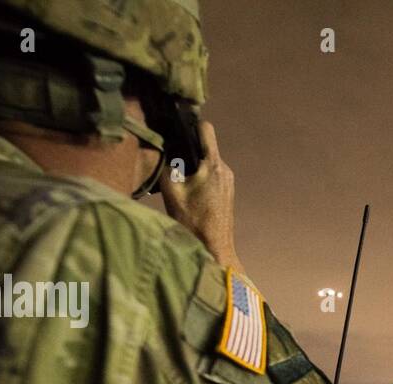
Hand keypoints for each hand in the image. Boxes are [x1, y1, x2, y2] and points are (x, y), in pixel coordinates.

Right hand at [159, 121, 242, 272]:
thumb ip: (167, 165)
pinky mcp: (228, 191)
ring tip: (177, 180)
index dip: (191, 124)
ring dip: (192, 166)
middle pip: (204, 147)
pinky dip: (198, 177)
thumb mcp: (170, 191)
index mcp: (213, 165)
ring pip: (206, 162)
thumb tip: (163, 149)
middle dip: (187, 150)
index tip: (177, 125)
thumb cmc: (193, 223)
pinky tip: (187, 192)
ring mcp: (229, 181)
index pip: (205, 129)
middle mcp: (225, 169)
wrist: (214, 249)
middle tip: (170, 159)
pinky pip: (211, 175)